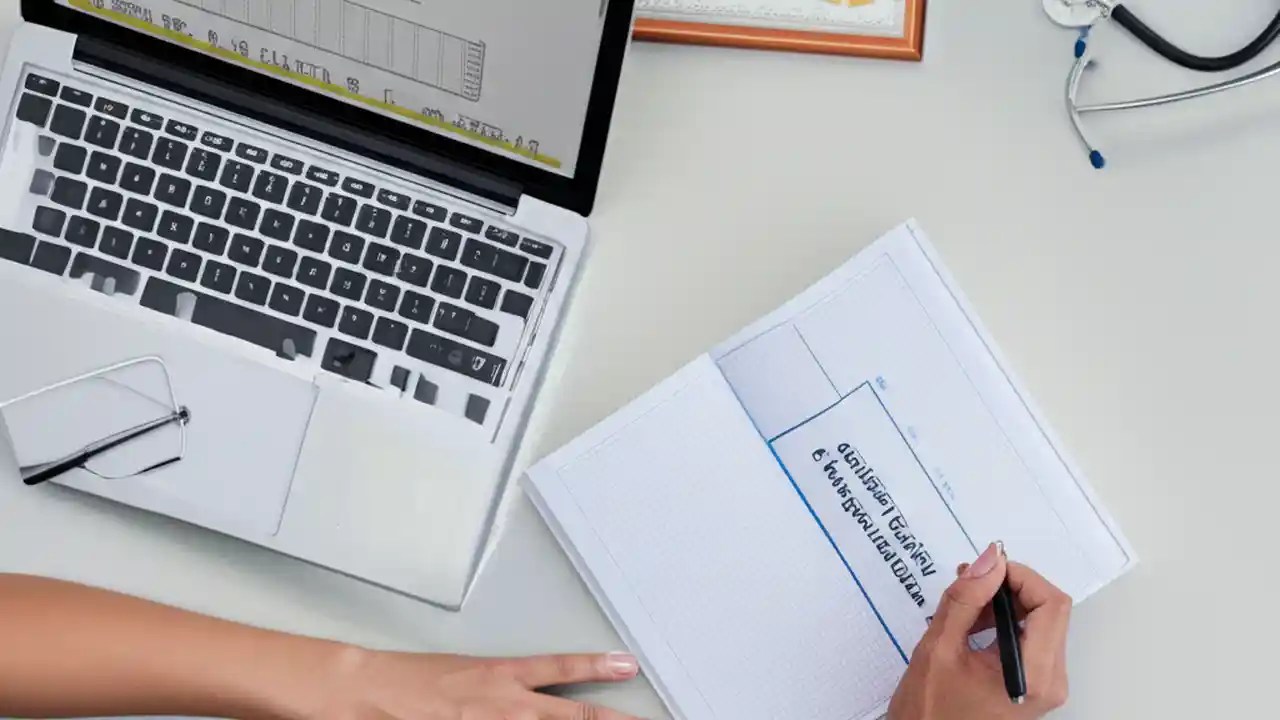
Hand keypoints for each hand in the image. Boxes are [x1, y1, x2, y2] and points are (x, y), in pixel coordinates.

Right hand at [315, 648, 642, 719]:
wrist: (369, 692)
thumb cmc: (409, 682)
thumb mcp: (464, 675)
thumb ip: (505, 686)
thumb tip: (535, 700)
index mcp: (502, 674)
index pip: (563, 669)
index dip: (600, 667)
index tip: (629, 665)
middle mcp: (506, 704)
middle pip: (574, 716)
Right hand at [886, 543, 1071, 719]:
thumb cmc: (929, 712)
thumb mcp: (939, 648)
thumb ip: (965, 600)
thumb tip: (989, 560)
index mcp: (1033, 675)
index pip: (1051, 604)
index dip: (1021, 576)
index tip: (985, 569)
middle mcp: (1050, 681)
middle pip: (1050, 610)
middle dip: (1010, 586)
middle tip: (969, 581)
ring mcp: (1045, 685)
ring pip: (1041, 621)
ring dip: (1005, 603)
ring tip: (965, 605)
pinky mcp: (1035, 684)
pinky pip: (1031, 638)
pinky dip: (1004, 621)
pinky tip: (973, 623)